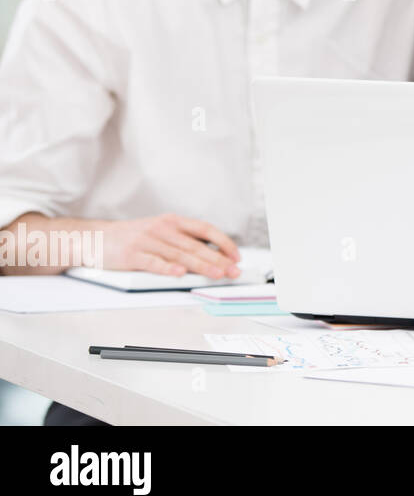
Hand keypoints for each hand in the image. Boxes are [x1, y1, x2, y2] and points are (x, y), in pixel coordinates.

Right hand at [101, 214, 241, 277]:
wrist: (94, 238)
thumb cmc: (132, 237)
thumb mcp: (160, 231)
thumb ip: (182, 240)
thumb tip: (212, 253)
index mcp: (172, 221)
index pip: (205, 229)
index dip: (223, 242)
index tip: (235, 256)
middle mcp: (162, 228)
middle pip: (195, 245)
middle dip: (218, 258)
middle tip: (232, 271)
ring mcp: (146, 241)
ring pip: (179, 254)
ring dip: (200, 266)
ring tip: (216, 274)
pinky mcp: (131, 254)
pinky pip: (153, 262)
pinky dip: (167, 268)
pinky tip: (180, 274)